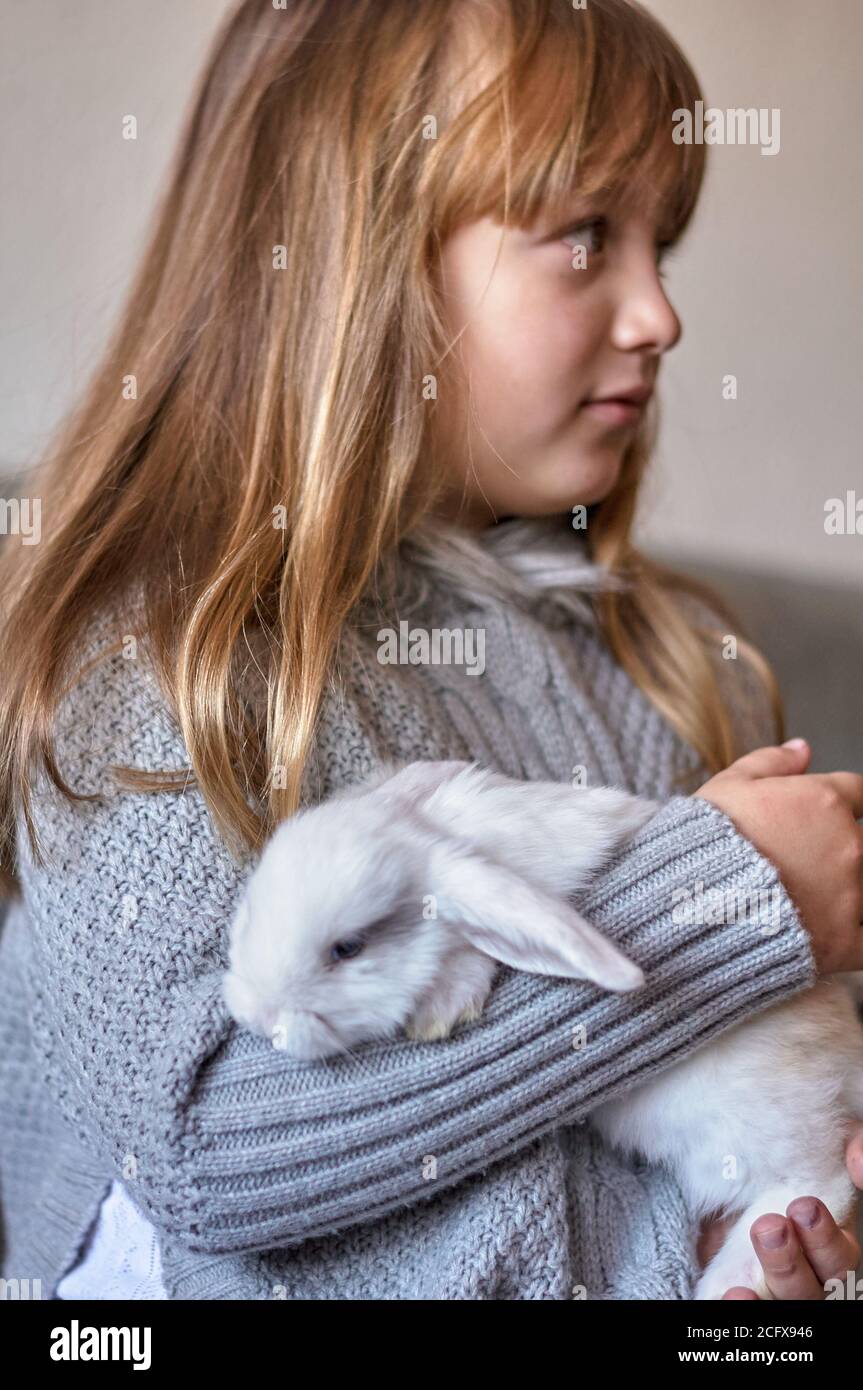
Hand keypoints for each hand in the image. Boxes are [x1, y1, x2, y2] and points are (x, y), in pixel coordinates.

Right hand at [694, 740, 862, 974]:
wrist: (690, 909)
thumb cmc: (704, 845)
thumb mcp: (727, 787)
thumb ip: (770, 762)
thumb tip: (801, 748)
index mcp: (824, 801)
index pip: (859, 791)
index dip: (841, 803)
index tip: (822, 817)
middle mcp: (848, 846)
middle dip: (842, 847)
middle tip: (807, 861)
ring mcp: (852, 896)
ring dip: (846, 888)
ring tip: (809, 897)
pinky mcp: (846, 943)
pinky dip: (856, 935)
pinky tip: (831, 932)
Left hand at [696, 1127, 862, 1298]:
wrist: (732, 1171)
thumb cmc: (790, 1165)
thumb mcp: (825, 1150)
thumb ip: (854, 1146)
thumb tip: (858, 1161)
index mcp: (833, 1249)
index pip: (840, 1260)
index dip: (825, 1240)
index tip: (803, 1206)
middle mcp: (809, 1278)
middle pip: (810, 1291)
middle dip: (789, 1263)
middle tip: (769, 1226)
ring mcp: (773, 1290)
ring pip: (779, 1304)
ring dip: (762, 1295)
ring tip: (741, 1281)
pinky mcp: (739, 1288)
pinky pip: (746, 1309)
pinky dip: (738, 1309)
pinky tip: (730, 1296)